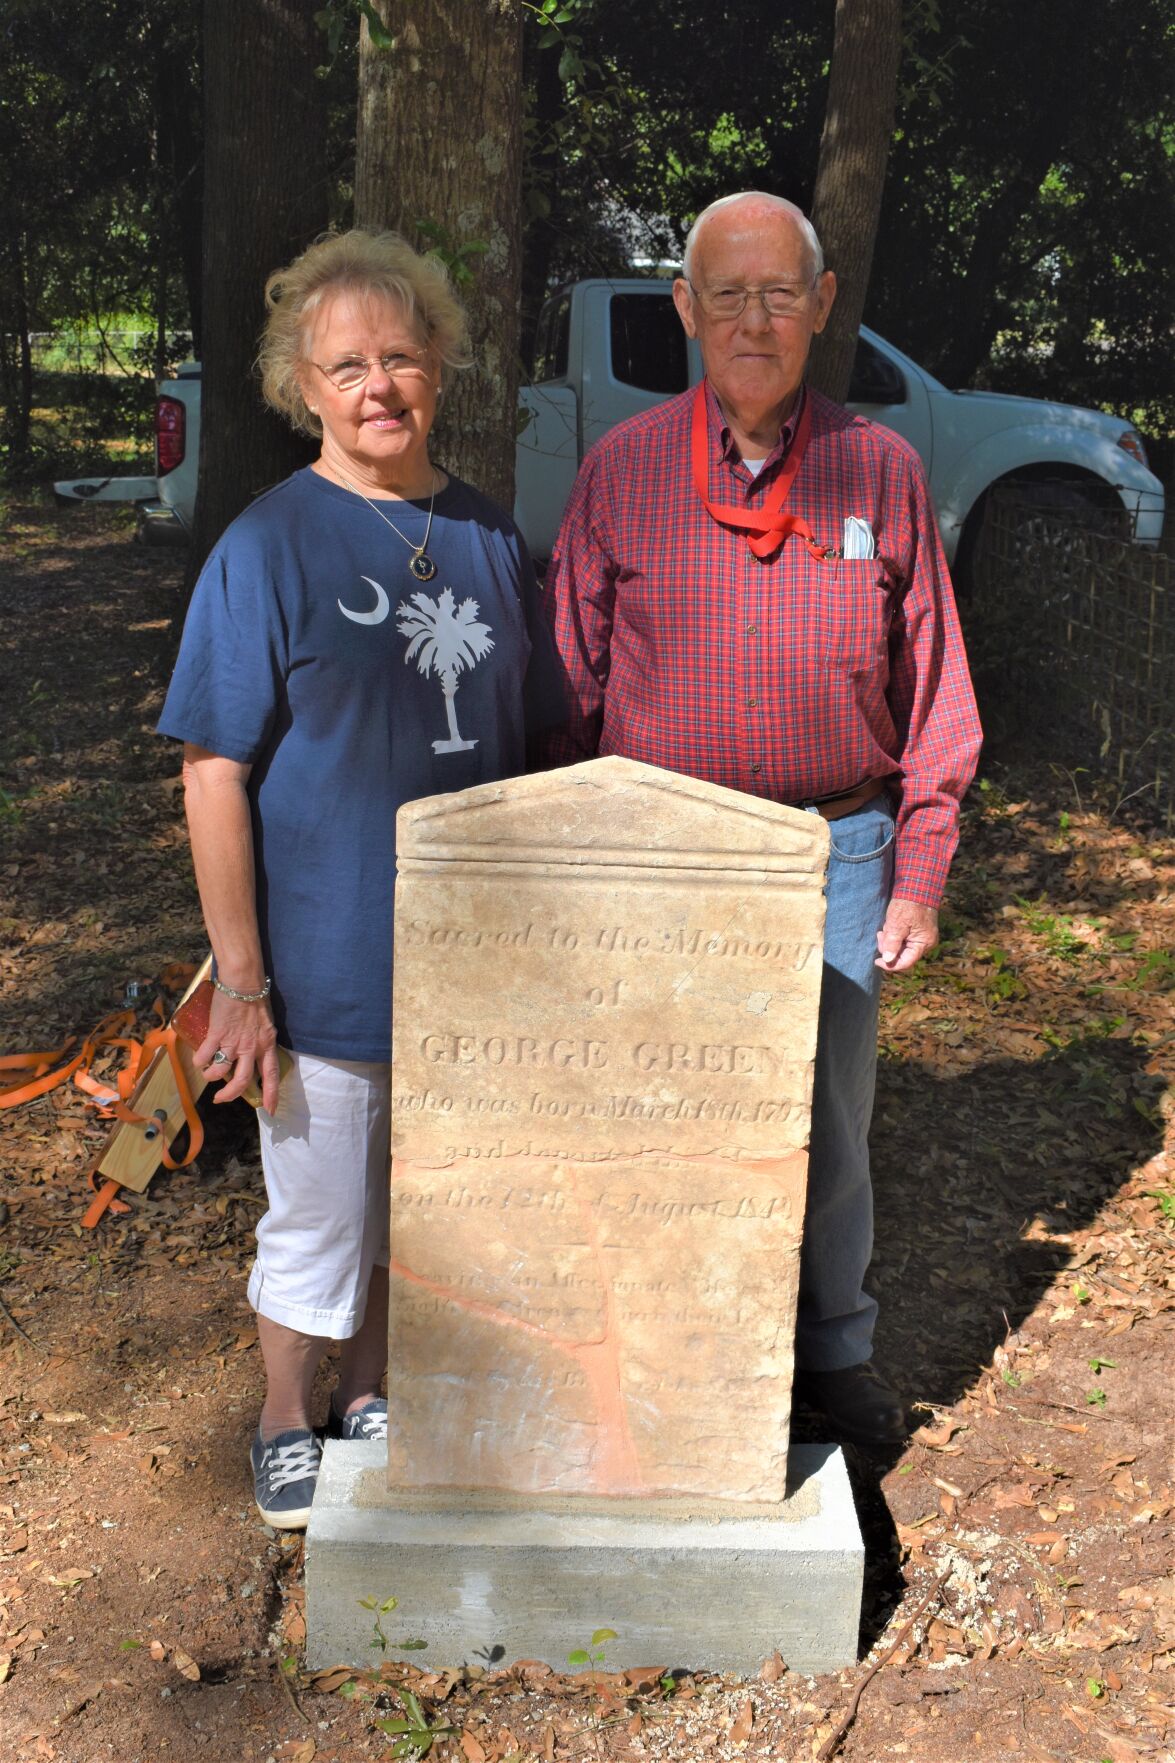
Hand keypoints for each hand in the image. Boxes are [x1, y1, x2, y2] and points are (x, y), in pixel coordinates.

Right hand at [193, 987, 281, 1111]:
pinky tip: (198, 1059)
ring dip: (211, 1076)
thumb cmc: (256, 1001)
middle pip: (243, 1081)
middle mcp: (251, 1047)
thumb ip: (261, 1042)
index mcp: (267, 1045)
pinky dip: (199, 1061)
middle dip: (230, 1095)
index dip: (271, 1094)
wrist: (243, 983)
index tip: (270, 1110)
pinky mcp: (217, 1034)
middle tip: (220, 1098)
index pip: (271, 1075)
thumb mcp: (266, 1025)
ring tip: (207, 1073)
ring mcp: (233, 1042)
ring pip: (220, 1071)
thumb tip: (254, 1055)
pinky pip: (205, 1056)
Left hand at [875, 897, 938, 972]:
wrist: (917, 886)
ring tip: (887, 926)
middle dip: (889, 947)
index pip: (906, 963)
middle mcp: (926, 943)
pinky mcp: (918, 931)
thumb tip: (887, 960)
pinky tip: (891, 925)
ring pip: (902, 947)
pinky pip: (904, 939)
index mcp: (923, 943)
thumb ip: (892, 944)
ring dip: (891, 939)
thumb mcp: (896, 925)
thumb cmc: (908, 905)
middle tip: (881, 934)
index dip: (890, 965)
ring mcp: (923, 937)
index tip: (876, 960)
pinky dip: (895, 935)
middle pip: (903, 955)